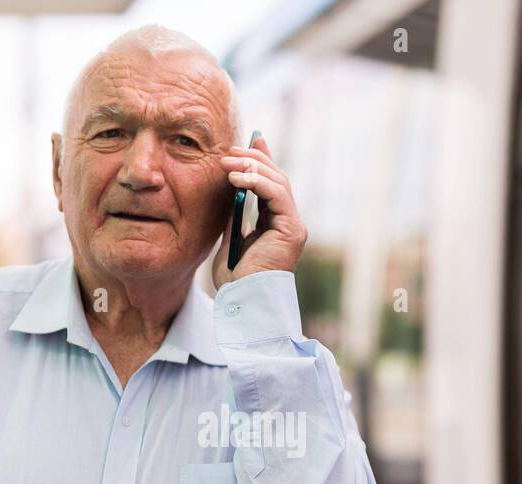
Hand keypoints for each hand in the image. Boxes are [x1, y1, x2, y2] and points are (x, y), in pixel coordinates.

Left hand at [211, 133, 307, 289]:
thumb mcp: (230, 238)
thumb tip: (231, 187)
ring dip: (252, 167)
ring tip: (227, 163)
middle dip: (253, 159)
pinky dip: (258, 182)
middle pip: (276, 178)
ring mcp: (293, 226)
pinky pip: (279, 195)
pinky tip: (236, 179)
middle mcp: (289, 223)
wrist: (244, 303)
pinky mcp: (293, 231)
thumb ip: (234, 214)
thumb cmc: (235, 281)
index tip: (248, 141)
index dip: (262, 160)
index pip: (271, 184)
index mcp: (276, 224)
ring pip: (279, 182)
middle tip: (228, 151)